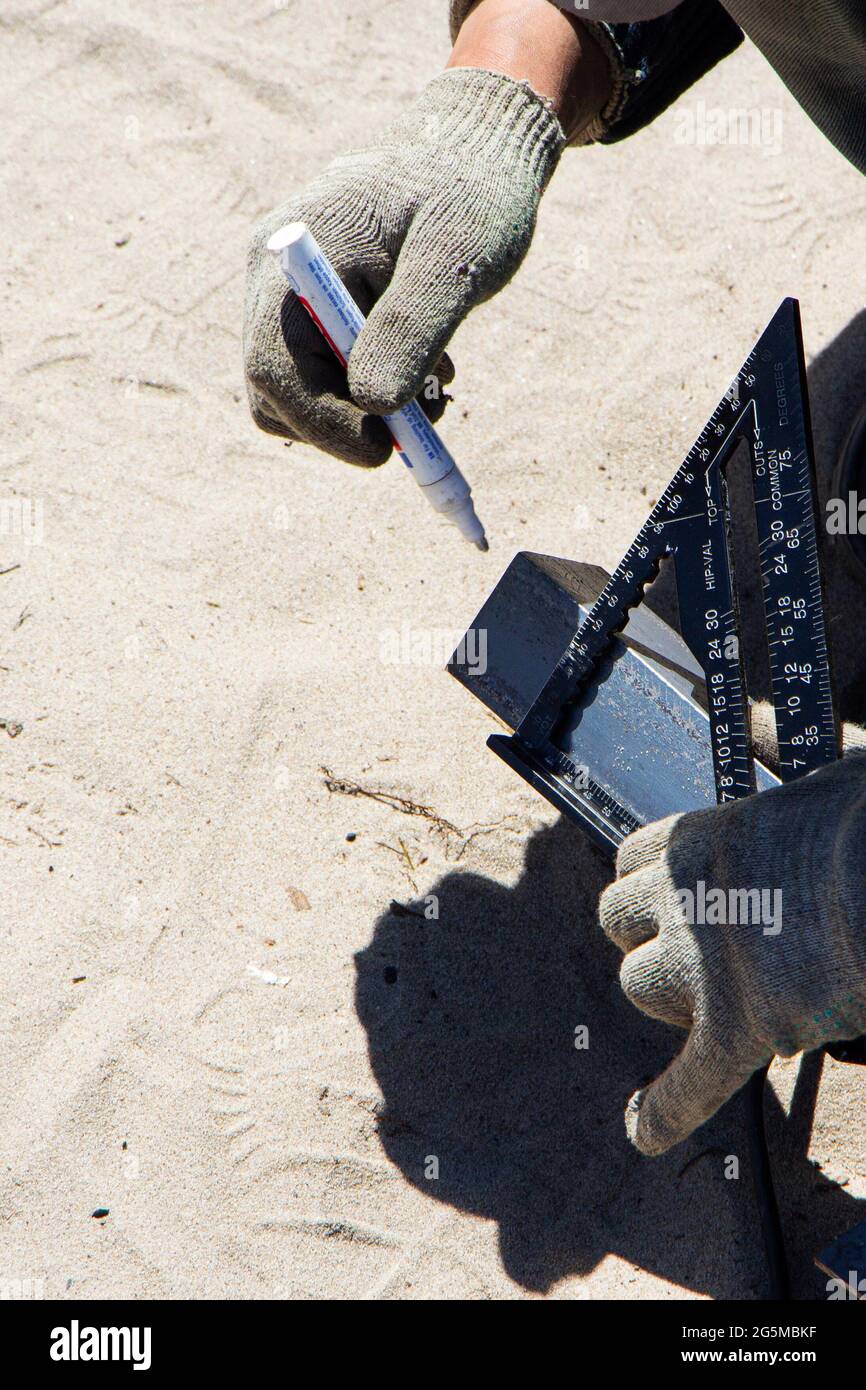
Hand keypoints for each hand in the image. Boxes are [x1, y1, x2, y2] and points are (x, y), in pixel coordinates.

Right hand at [244, 67, 563, 465]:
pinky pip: (326, 387)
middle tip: (426, 416)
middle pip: (276, 396)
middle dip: (348, 426)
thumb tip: (373, 403)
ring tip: (438, 384)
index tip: (385, 449)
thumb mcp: (456, 256)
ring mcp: (290, 302)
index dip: (321, 424)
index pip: (274, 367)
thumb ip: (412, 325)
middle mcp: (275, 280)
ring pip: (300, 401)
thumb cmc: (471, 195)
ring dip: (367, 417)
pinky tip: (427, 370)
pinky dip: (375, 401)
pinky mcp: (315, 322)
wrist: (474, 160)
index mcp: (295, 252)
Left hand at [599, 712, 865, 1154]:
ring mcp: (704, 966)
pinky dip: (665, 1110)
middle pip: (620, 922)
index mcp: (696, 840)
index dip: (656, 883)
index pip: (632, 861)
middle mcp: (681, 899)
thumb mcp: (816, 771)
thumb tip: (758, 715)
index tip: (682, 895)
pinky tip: (643, 1132)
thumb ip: (773, 749)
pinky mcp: (740, 1028)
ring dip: (673, 995)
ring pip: (640, 986)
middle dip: (652, 935)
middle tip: (706, 947)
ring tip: (724, 995)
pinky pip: (687, 1080)